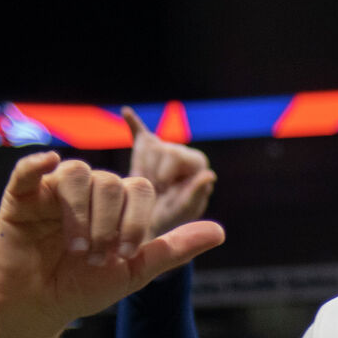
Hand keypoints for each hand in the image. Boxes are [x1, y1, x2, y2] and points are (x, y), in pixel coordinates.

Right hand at [0, 153, 224, 334]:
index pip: (139, 189)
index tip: (122, 255)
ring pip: (77, 173)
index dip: (136, 220)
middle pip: (111, 181)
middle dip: (108, 223)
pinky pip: (29, 169)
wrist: (39, 307)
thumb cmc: (84, 288)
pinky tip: (48, 163)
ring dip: (81, 211)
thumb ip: (175, 249)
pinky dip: (38, 162)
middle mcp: (87, 191)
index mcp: (116, 204)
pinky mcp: (21, 196)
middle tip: (94, 258)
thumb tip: (221, 231)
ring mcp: (53, 191)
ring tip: (75, 248)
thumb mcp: (135, 271)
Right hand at [123, 108, 215, 236]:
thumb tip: (210, 174)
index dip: (163, 173)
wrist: (147, 224)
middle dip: (151, 171)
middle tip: (151, 190)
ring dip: (140, 166)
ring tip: (144, 185)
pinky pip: (139, 131)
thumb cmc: (169, 220)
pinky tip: (126, 112)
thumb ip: (196, 194)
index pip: (175, 154)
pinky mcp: (145, 148)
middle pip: (160, 148)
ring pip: (145, 144)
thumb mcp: (182, 213)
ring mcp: (162, 148)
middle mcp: (181, 152)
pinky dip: (133, 123)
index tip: (160, 190)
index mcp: (196, 163)